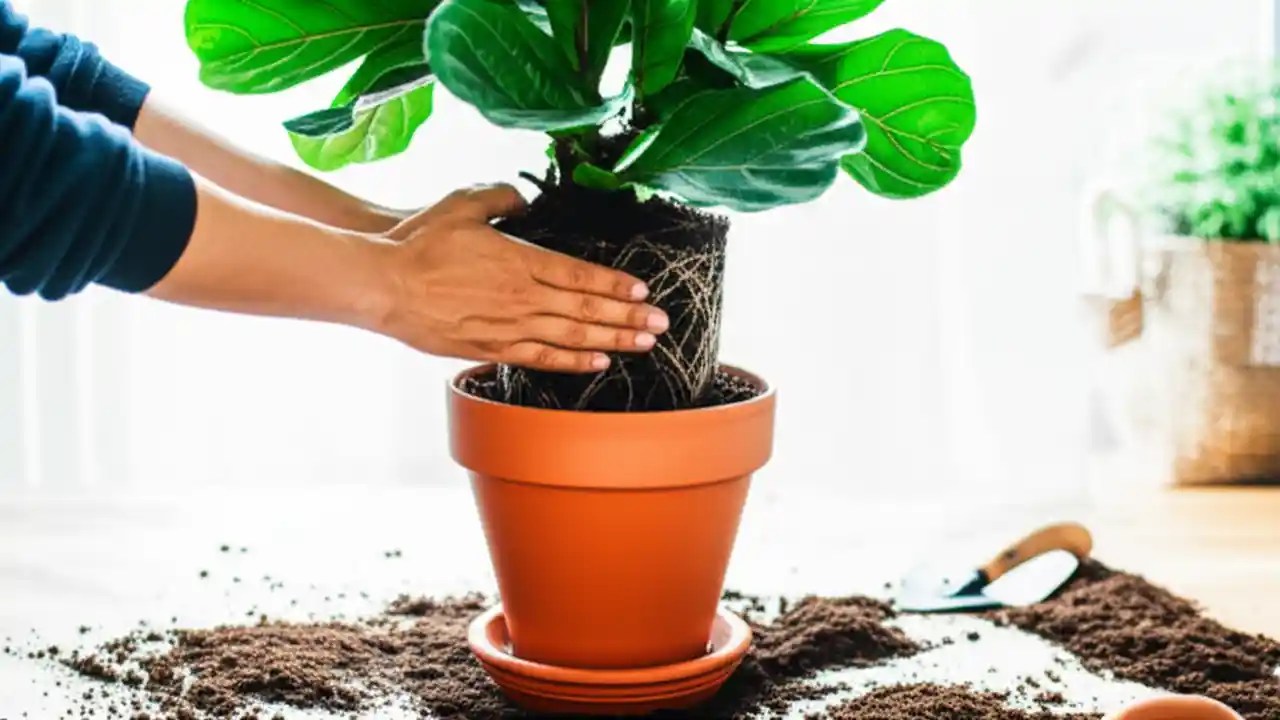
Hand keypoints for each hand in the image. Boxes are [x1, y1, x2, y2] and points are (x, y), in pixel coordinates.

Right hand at [370, 184, 668, 372]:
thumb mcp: (463, 204)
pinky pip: (541, 358)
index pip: (580, 274)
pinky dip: (572, 362)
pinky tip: (598, 363)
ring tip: (644, 344)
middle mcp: (521, 297)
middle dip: (629, 317)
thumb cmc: (420, 244)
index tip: (644, 290)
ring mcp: (508, 326)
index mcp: (519, 260)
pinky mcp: (490, 348)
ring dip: (612, 341)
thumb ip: (502, 198)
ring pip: (572, 336)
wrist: (383, 285)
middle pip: (586, 308)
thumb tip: (526, 199)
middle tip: (661, 323)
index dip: (615, 284)